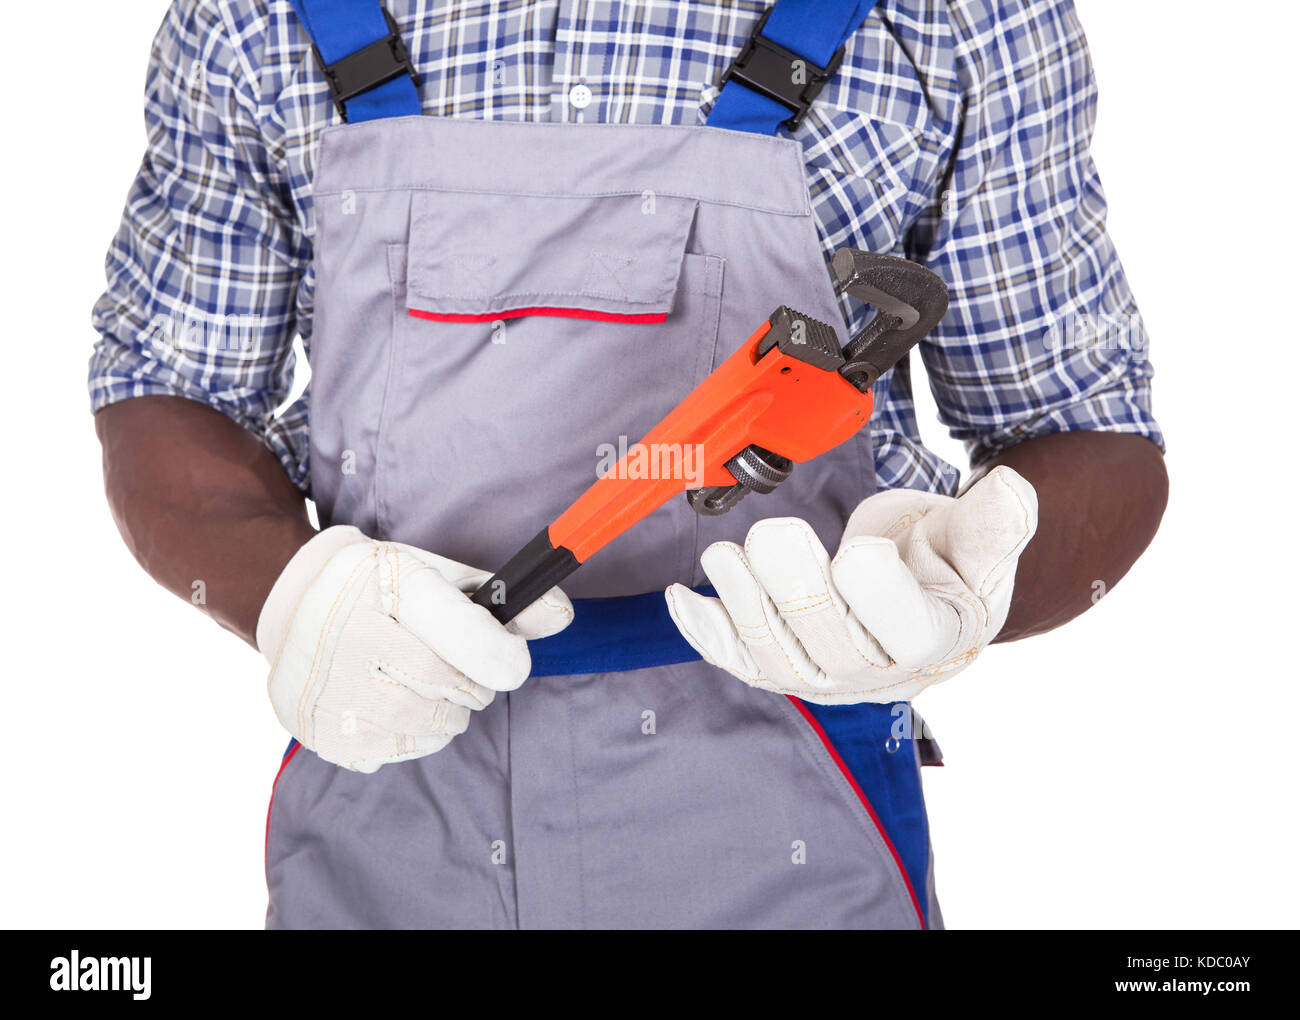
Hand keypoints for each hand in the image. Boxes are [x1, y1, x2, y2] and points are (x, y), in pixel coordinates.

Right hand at [256, 526, 571, 771]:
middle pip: (452, 689)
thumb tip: (561, 615)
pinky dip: (411, 739)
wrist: (296, 601)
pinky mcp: (319, 727)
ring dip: (446, 716)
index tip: (509, 659)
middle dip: (473, 687)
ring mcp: (330, 685)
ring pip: (427, 728)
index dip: (505, 657)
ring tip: (427, 688)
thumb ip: (504, 601)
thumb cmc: (386, 587)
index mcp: (392, 584)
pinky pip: (394, 753)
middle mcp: (352, 633)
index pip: (470, 637)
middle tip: (461, 672)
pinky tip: (394, 708)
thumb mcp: (443, 576)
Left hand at [665, 466, 1036, 703]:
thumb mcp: (982, 542)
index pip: (904, 630)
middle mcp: (876, 672)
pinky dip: (704, 631)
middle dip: (793, 589)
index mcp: (936, 641)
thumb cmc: (950, 566)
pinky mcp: (781, 667)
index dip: (877, 591)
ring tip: (723, 555)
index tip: (861, 548)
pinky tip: (681, 599)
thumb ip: (993, 522)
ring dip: (740, 605)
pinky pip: (738, 659)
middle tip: (774, 534)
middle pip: (829, 645)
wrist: (919, 596)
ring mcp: (823, 676)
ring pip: (774, 658)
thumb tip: (1009, 489)